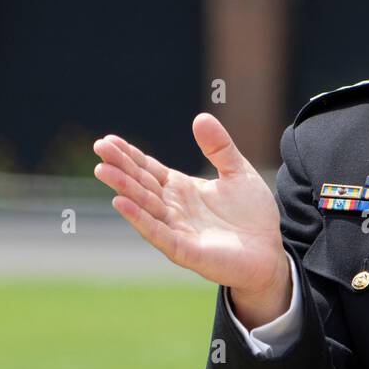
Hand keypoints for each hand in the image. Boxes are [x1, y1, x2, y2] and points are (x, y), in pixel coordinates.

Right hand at [91, 114, 289, 319]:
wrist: (269, 251)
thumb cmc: (251, 214)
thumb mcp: (238, 172)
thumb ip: (220, 147)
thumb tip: (201, 117)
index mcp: (181, 189)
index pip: (149, 169)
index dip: (130, 155)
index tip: (108, 140)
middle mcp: (173, 208)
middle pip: (142, 184)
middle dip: (120, 167)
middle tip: (98, 147)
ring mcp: (177, 230)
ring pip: (145, 206)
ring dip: (125, 189)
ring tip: (103, 170)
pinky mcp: (186, 251)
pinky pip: (158, 234)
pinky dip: (140, 219)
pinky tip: (121, 203)